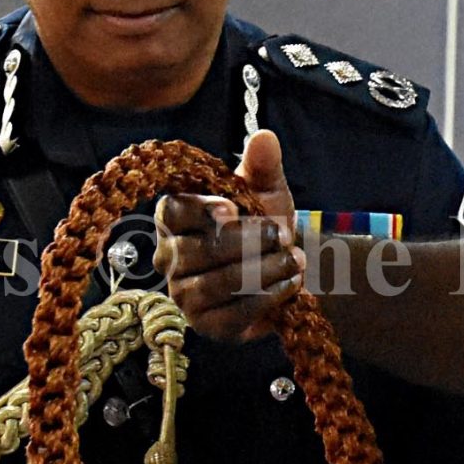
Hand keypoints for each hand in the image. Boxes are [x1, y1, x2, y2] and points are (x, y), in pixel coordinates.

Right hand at [156, 130, 302, 342]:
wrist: (287, 267)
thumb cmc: (265, 223)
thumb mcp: (266, 190)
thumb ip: (263, 165)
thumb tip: (264, 137)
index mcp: (174, 217)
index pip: (174, 212)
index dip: (203, 212)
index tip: (234, 208)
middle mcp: (169, 257)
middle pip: (200, 251)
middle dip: (250, 243)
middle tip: (285, 236)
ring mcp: (183, 295)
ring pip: (218, 283)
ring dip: (264, 270)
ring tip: (294, 260)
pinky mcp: (206, 325)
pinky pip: (232, 315)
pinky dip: (266, 298)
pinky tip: (289, 284)